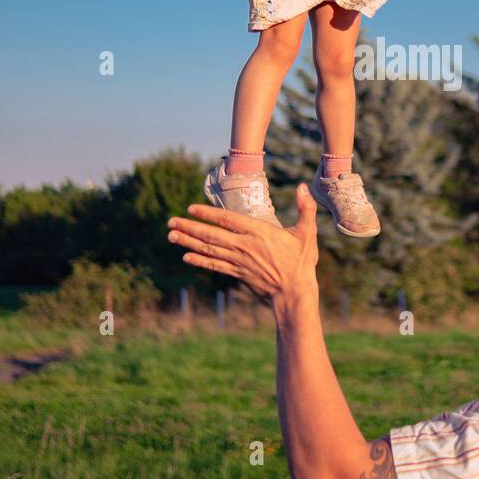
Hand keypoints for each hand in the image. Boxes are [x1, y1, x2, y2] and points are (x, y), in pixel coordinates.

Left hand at [166, 185, 318, 299]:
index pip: (227, 220)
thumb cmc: (301, 261)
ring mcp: (239, 261)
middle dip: (189, 227)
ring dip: (188, 242)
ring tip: (171, 235)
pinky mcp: (237, 273)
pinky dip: (199, 261)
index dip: (208, 214)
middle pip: (211, 235)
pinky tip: (186, 257)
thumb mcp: (307, 233)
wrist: (294, 292)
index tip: (191, 208)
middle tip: (171, 221)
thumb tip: (302, 186)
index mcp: (259, 233)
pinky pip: (214, 266)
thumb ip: (305, 209)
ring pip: (209, 250)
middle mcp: (244, 246)